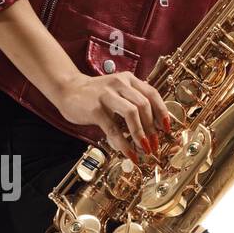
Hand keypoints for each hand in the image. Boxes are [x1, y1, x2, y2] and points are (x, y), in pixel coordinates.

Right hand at [52, 71, 171, 163]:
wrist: (67, 88)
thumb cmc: (95, 94)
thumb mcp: (117, 92)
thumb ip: (132, 102)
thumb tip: (152, 127)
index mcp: (129, 80)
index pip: (152, 94)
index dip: (162, 112)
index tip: (167, 128)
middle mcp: (120, 84)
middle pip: (144, 105)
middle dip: (152, 127)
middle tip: (155, 144)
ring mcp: (107, 95)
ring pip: (132, 113)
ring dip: (141, 134)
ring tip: (145, 148)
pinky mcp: (95, 109)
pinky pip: (113, 128)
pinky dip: (123, 142)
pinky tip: (128, 152)